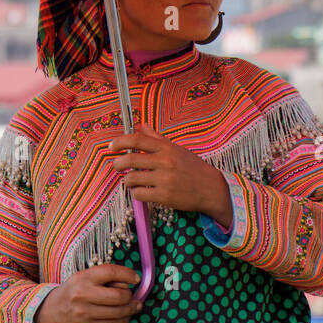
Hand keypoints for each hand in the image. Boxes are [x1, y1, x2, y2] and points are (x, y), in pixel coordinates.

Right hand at [34, 264, 142, 322]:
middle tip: (133, 297)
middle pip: (119, 296)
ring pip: (118, 314)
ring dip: (130, 311)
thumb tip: (130, 283)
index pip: (111, 271)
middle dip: (131, 297)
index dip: (128, 274)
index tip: (136, 278)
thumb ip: (105, 277)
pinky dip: (122, 321)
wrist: (52, 311)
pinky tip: (122, 317)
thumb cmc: (74, 291)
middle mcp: (82, 295)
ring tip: (133, 307)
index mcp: (83, 278)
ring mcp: (84, 314)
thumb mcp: (84, 277)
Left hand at [109, 123, 231, 222]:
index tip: (112, 146)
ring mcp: (165, 179)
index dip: (120, 141)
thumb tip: (142, 125)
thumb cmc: (193, 168)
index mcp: (167, 148)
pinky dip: (135, 192)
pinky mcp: (164, 196)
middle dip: (118, 163)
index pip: (138, 139)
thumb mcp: (177, 149)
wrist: (211, 188)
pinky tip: (140, 191)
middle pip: (130, 159)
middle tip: (116, 166)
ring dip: (127, 180)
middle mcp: (165, 162)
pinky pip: (139, 194)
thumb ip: (157, 138)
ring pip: (132, 178)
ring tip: (130, 180)